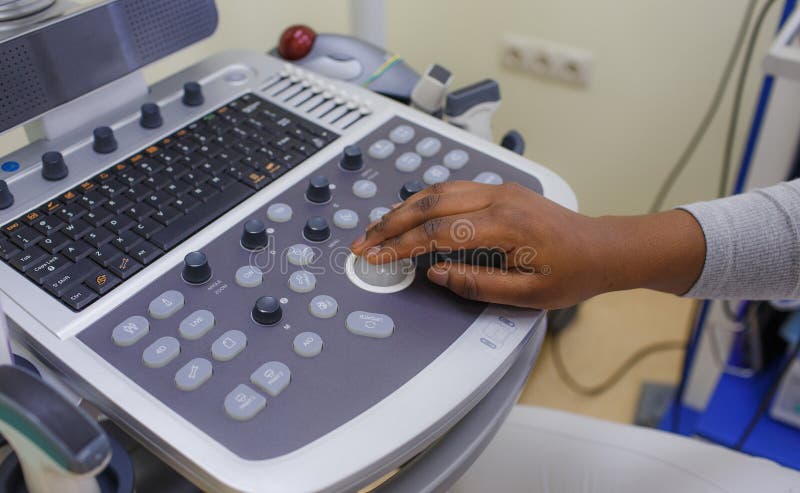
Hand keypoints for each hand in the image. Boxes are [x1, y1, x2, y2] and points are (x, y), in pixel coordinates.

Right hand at [349, 181, 704, 308]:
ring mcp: (499, 190)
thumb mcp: (528, 295)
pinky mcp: (500, 189)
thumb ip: (478, 285)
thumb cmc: (572, 272)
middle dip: (391, 224)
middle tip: (365, 241)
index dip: (402, 247)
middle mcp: (498, 200)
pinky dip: (424, 199)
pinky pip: (452, 187)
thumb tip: (437, 274)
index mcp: (505, 227)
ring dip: (403, 208)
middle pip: (429, 205)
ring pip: (437, 190)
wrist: (602, 247)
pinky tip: (409, 210)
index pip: (437, 233)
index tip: (378, 258)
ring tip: (378, 227)